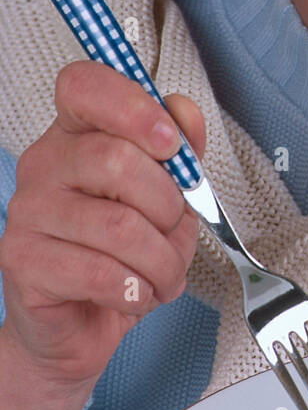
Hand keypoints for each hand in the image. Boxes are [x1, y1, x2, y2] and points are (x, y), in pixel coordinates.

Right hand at [0, 60, 205, 393]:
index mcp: (78, 134)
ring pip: (118, 225)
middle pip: (117, 159)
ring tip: (162, 276)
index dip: (133, 106)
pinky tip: (135, 294)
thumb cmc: (124, 255)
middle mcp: (45, 163)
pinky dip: (136, 290)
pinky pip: (99, 271)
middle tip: (171, 233)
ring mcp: (27, 211)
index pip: (85, 85)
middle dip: (167, 206)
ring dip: (160, 261)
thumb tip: (185, 113)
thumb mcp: (167, 199)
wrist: (81, 325)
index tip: (170, 143)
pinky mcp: (21, 260)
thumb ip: (180, 154)